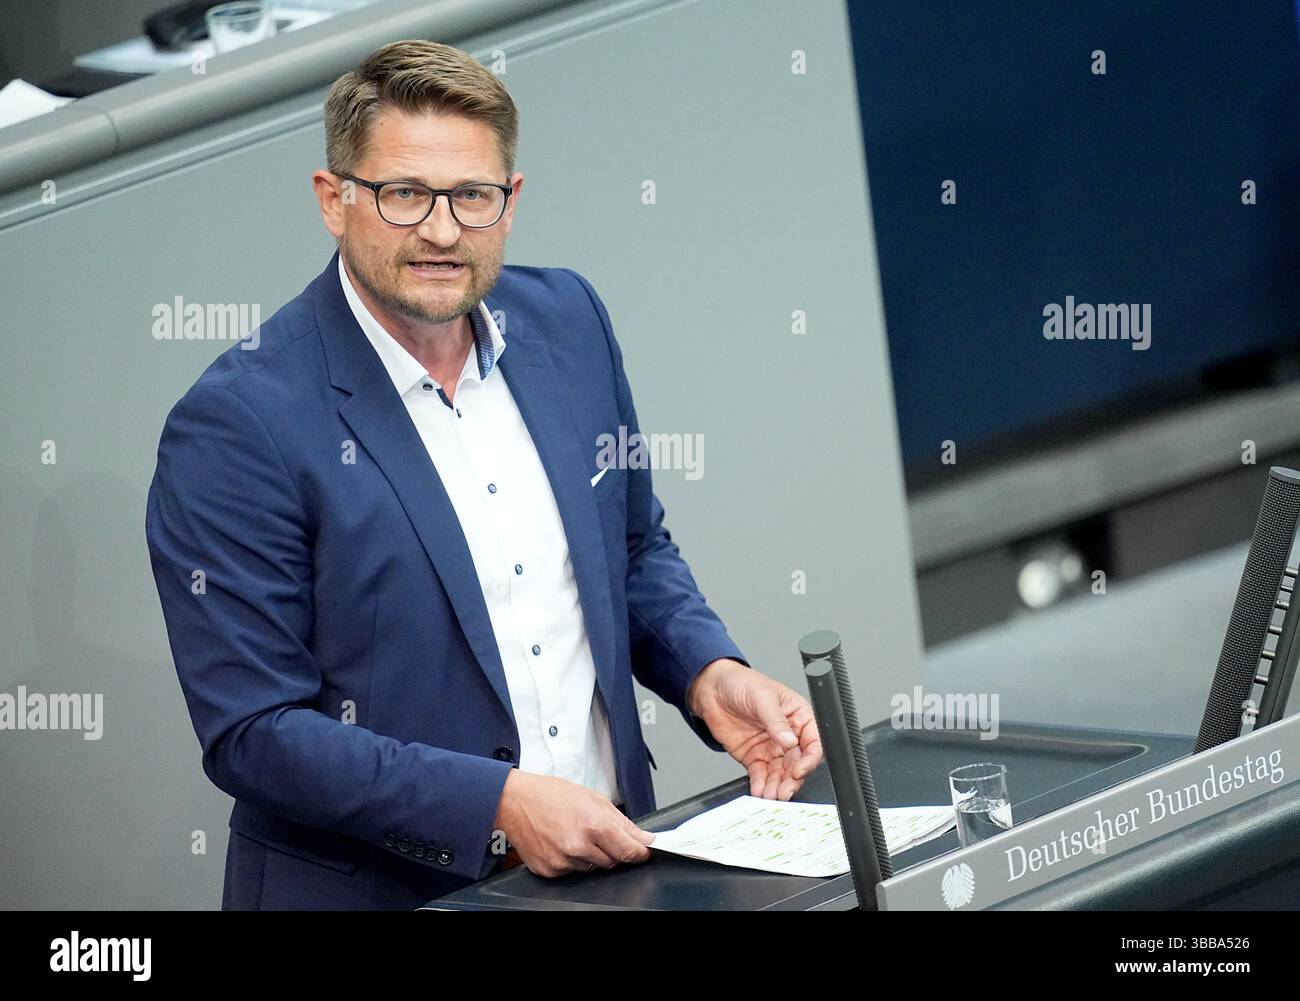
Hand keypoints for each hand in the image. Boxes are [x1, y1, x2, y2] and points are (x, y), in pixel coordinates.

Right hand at [491, 770, 654, 876]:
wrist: (514, 801)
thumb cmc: (550, 794)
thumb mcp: (593, 798)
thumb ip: (622, 822)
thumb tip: (644, 838)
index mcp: (593, 824)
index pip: (629, 851)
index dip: (640, 852)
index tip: (643, 850)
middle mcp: (579, 846)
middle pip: (613, 862)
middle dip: (614, 850)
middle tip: (600, 834)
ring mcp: (563, 861)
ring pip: (593, 868)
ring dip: (592, 855)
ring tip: (576, 833)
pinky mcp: (550, 871)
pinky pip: (573, 872)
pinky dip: (573, 860)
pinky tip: (563, 842)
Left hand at [688, 658, 822, 799]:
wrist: (711, 689)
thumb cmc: (741, 683)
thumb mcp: (762, 696)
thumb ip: (776, 720)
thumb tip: (789, 740)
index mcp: (798, 716)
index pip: (813, 742)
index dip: (809, 759)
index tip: (799, 771)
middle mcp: (788, 734)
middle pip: (798, 763)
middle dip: (792, 779)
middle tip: (784, 791)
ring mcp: (771, 747)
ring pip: (781, 773)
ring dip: (777, 786)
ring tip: (770, 795)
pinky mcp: (754, 757)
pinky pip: (761, 775)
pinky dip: (761, 785)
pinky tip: (759, 791)